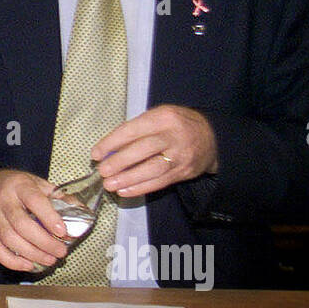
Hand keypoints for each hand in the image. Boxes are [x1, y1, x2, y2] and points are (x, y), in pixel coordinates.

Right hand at [0, 169, 70, 272]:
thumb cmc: (19, 186)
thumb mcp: (39, 184)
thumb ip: (59, 197)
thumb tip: (80, 209)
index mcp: (20, 185)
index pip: (34, 200)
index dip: (48, 217)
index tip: (63, 232)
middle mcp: (4, 201)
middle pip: (21, 224)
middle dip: (43, 242)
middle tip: (61, 252)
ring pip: (9, 239)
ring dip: (32, 253)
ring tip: (50, 260)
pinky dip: (12, 261)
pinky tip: (28, 265)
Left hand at [92, 105, 217, 196]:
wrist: (212, 137)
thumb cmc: (176, 125)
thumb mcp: (159, 116)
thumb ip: (136, 130)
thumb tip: (109, 149)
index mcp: (163, 117)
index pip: (133, 130)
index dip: (112, 142)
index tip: (96, 153)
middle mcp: (173, 136)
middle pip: (143, 150)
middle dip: (119, 162)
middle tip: (102, 171)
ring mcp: (180, 155)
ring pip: (152, 169)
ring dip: (128, 178)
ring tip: (109, 184)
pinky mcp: (183, 172)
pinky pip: (160, 182)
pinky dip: (140, 188)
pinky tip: (124, 191)